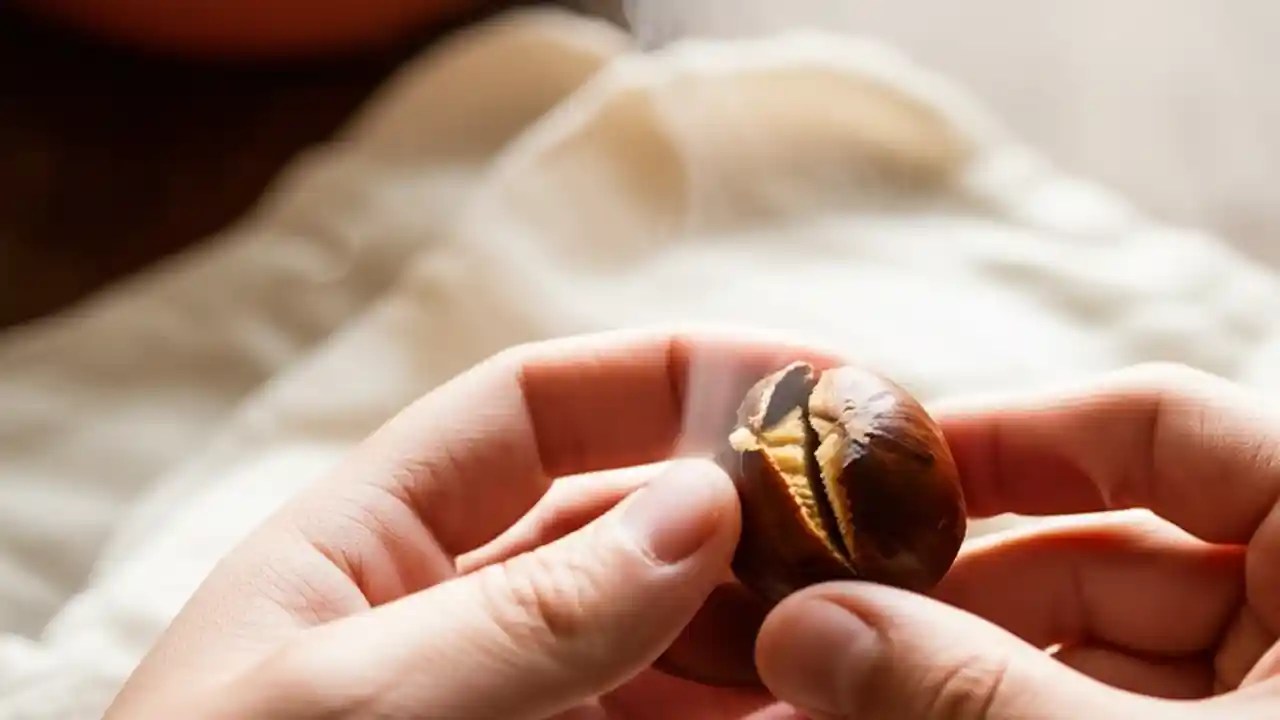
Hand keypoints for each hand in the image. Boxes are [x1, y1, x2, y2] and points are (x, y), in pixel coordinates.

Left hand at [104, 329, 836, 718]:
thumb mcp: (357, 704)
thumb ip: (529, 613)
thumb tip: (698, 507)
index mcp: (368, 546)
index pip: (535, 412)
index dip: (669, 376)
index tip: (803, 378)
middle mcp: (457, 620)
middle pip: (628, 525)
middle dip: (752, 504)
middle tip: (882, 502)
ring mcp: (524, 713)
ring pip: (677, 639)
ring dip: (782, 616)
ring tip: (892, 600)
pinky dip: (767, 715)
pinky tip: (841, 695)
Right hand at [755, 363, 1279, 718]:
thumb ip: (975, 690)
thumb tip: (803, 630)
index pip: (1159, 424)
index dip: (1002, 436)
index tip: (869, 471)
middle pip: (1092, 546)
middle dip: (943, 591)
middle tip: (817, 617)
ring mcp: (1268, 698)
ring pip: (1077, 644)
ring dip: (942, 667)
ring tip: (821, 684)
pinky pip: (1088, 714)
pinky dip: (985, 716)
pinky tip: (878, 717)